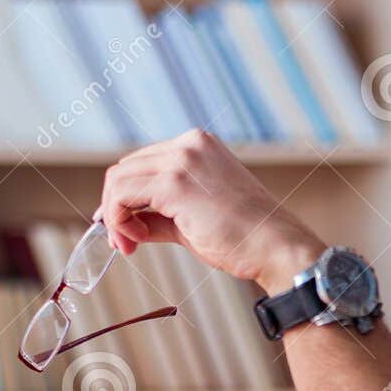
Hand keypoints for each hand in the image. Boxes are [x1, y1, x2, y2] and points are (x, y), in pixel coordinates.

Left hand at [96, 128, 324, 290]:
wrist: (274, 245)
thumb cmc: (244, 236)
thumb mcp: (193, 217)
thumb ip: (158, 213)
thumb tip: (126, 221)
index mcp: (197, 145)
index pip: (141, 163)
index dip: (125, 198)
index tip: (126, 228)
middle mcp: (188, 144)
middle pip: (125, 169)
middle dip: (116, 208)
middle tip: (124, 243)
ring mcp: (181, 160)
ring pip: (118, 181)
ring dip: (115, 216)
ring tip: (131, 245)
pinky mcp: (174, 183)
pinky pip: (122, 197)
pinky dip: (119, 221)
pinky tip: (136, 241)